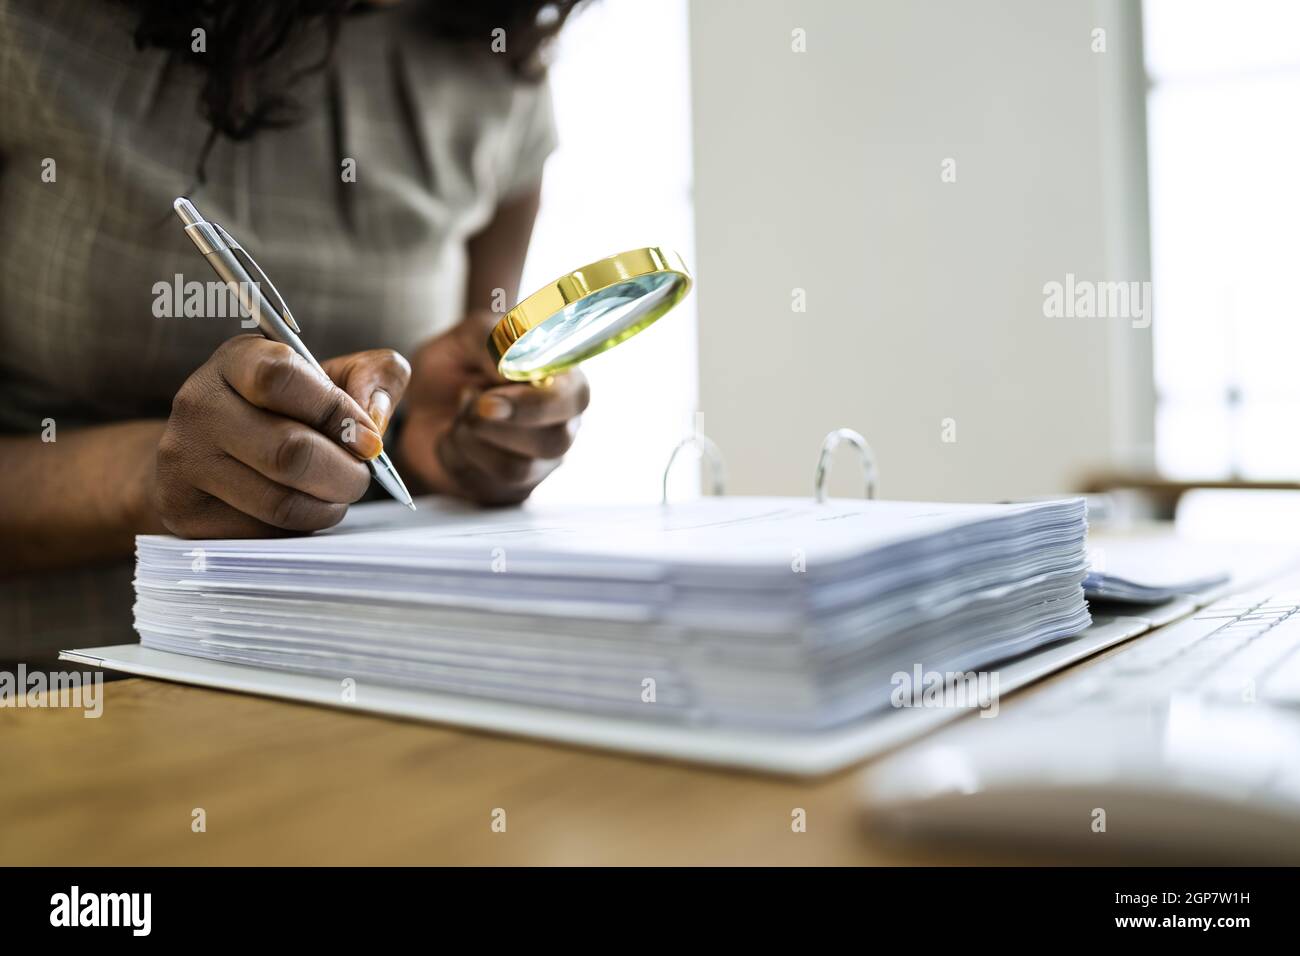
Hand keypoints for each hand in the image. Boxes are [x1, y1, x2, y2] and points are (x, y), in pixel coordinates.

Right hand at [153, 336, 410, 536]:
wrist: (208, 454)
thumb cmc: (286, 412)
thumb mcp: (330, 378)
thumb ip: (372, 376)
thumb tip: (374, 417)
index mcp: (237, 360)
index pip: (280, 377)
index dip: (336, 411)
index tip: (368, 438)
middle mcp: (199, 405)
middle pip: (290, 451)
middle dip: (346, 472)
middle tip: (360, 475)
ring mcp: (185, 461)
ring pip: (281, 502)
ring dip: (328, 505)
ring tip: (335, 493)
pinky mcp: (188, 513)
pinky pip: (264, 534)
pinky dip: (300, 527)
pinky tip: (303, 509)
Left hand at [398, 314, 588, 504]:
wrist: (423, 402)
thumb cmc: (460, 364)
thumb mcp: (469, 336)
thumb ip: (494, 341)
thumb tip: (510, 365)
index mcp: (563, 381)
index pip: (574, 398)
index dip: (534, 403)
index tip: (489, 400)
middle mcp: (561, 425)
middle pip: (554, 441)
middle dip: (499, 426)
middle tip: (466, 403)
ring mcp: (539, 463)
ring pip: (517, 469)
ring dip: (472, 441)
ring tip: (458, 416)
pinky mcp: (510, 490)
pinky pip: (485, 486)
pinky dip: (455, 458)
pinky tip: (451, 437)